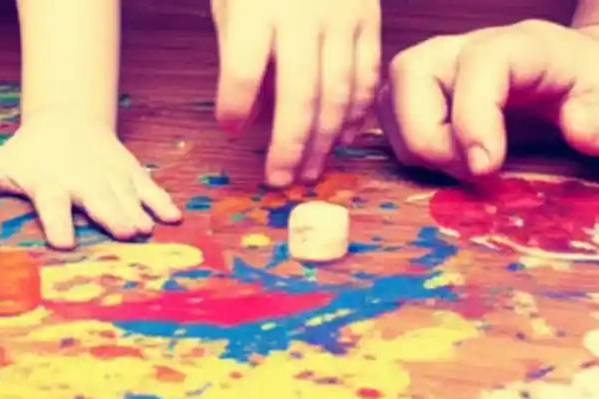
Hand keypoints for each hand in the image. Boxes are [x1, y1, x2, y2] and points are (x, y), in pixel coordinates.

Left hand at [0, 110, 180, 249]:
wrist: (66, 118)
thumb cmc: (28, 152)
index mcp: (49, 184)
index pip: (53, 205)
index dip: (57, 222)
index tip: (64, 242)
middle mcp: (82, 180)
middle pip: (97, 201)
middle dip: (110, 216)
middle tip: (124, 234)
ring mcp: (109, 176)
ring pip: (125, 196)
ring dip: (137, 213)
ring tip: (146, 231)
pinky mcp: (129, 172)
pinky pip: (147, 188)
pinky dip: (160, 201)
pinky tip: (173, 218)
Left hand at [212, 0, 380, 186]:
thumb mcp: (232, 0)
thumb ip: (239, 54)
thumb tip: (256, 116)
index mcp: (258, 8)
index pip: (241, 72)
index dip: (233, 107)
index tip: (229, 129)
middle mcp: (304, 16)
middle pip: (298, 97)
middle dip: (288, 147)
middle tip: (279, 181)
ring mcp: (343, 19)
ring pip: (337, 95)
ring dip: (323, 142)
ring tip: (308, 171)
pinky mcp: (369, 21)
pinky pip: (365, 79)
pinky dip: (354, 115)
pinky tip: (340, 140)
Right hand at [378, 20, 598, 177]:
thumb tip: (579, 127)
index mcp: (531, 47)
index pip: (481, 62)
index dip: (473, 116)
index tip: (487, 169)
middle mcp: (478, 49)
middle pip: (414, 69)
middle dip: (427, 134)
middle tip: (469, 174)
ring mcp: (452, 69)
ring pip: (396, 91)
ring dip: (414, 142)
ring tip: (459, 172)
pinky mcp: (437, 94)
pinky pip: (395, 112)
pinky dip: (409, 145)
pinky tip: (449, 167)